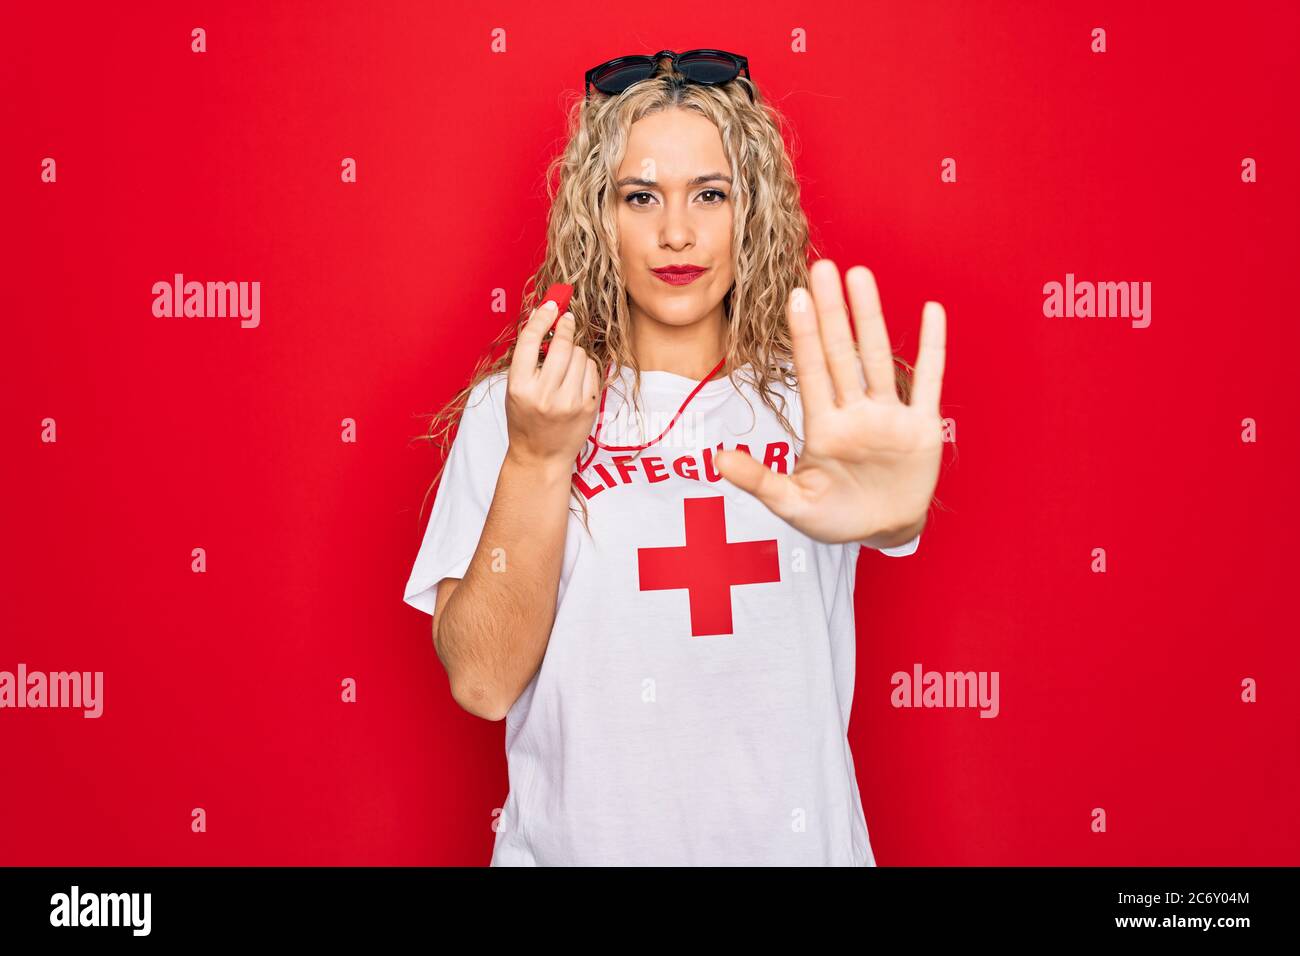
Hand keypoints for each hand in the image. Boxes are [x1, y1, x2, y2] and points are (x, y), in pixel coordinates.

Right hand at [504, 301, 600, 470]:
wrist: (541, 456)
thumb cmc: (525, 420)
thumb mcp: (516, 388)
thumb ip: (528, 358)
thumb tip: (545, 317)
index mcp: (520, 388)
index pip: (530, 341)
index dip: (542, 317)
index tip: (551, 305)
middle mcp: (544, 395)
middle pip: (561, 344)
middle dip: (564, 328)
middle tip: (565, 320)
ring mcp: (569, 402)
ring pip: (580, 354)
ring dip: (574, 351)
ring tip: (565, 365)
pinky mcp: (588, 407)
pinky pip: (592, 370)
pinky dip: (585, 367)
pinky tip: (575, 378)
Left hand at [715, 260, 945, 544]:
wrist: (883, 531)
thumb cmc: (835, 517)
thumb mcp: (793, 504)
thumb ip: (759, 481)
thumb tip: (716, 460)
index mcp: (823, 427)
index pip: (811, 372)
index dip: (805, 336)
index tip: (796, 297)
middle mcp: (854, 412)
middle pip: (842, 354)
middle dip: (832, 312)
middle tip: (822, 267)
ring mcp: (888, 416)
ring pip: (880, 359)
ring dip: (871, 318)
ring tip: (861, 276)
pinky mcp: (921, 427)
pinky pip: (930, 381)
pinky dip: (933, 348)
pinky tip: (933, 311)